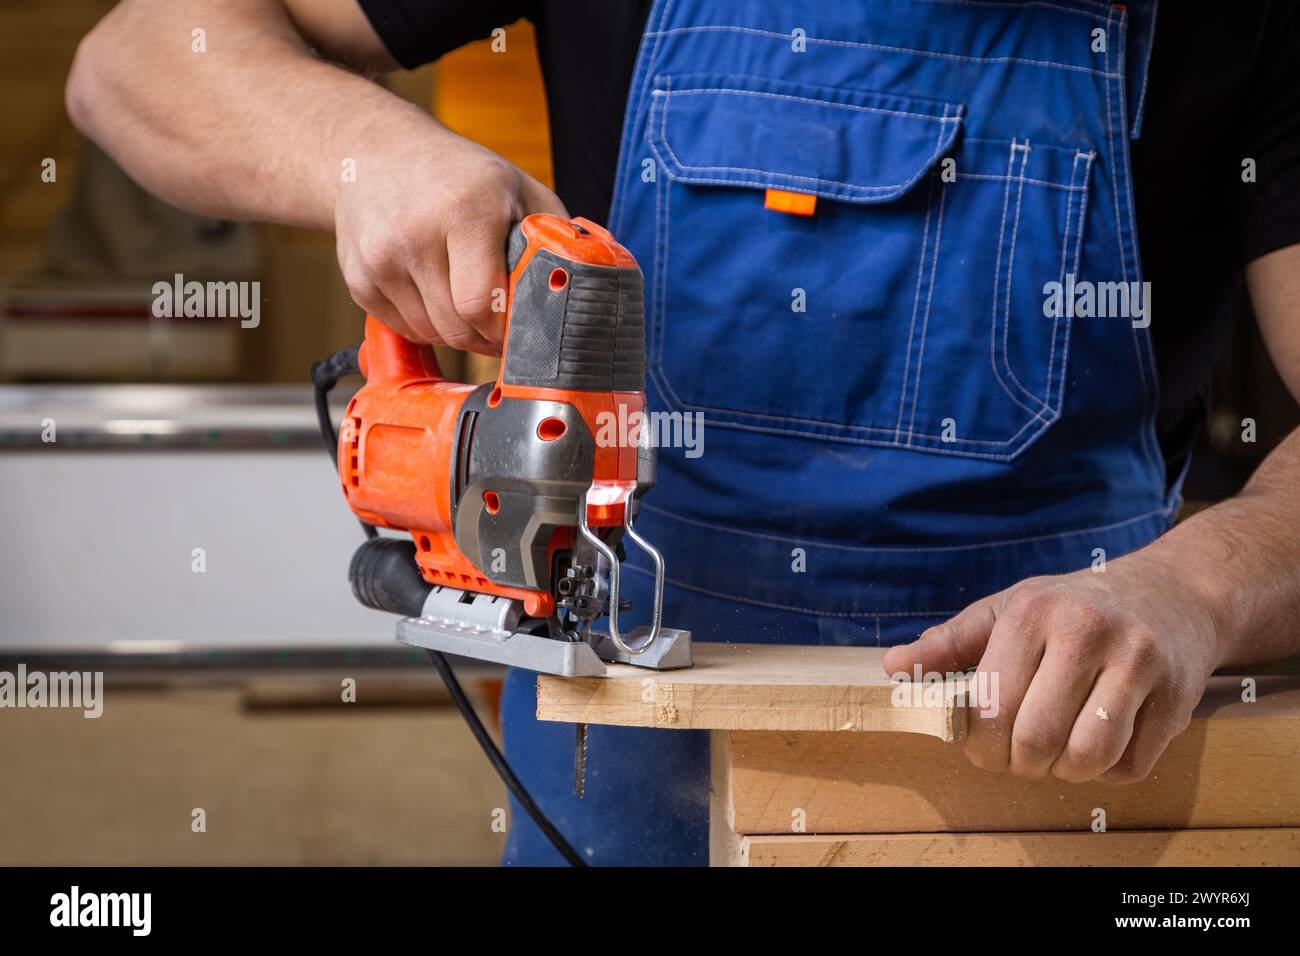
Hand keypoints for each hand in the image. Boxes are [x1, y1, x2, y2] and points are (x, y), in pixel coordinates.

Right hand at [334, 119, 567, 353]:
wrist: (373, 153)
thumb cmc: (457, 174)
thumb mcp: (517, 187)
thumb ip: (554, 233)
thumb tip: (586, 280)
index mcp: (463, 212)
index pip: (480, 305)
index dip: (504, 331)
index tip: (521, 332)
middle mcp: (414, 235)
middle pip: (456, 327)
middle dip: (485, 338)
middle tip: (502, 329)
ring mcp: (379, 259)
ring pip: (430, 333)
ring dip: (457, 333)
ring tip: (470, 306)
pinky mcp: (357, 278)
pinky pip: (402, 328)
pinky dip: (426, 325)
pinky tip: (436, 295)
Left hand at [882, 553, 1222, 783]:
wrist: (1173, 592)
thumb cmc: (1073, 606)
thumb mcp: (1007, 609)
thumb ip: (950, 643)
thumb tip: (894, 666)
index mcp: (1033, 611)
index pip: (992, 704)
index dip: (980, 744)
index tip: (981, 747)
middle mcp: (1087, 630)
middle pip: (1037, 739)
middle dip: (1019, 764)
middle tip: (1019, 758)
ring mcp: (1139, 662)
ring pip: (1087, 758)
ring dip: (1065, 772)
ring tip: (1058, 752)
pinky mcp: (1179, 695)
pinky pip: (1130, 766)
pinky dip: (1109, 771)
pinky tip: (1102, 741)